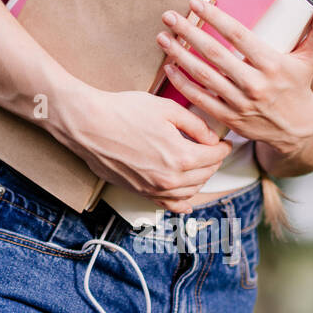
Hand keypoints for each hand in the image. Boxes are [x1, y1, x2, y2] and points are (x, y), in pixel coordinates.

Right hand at [52, 86, 234, 213]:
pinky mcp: (139, 191)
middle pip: (205, 174)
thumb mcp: (166, 108)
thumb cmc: (122, 111)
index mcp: (182, 157)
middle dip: (212, 161)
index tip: (224, 141)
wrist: (88, 124)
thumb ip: (195, 125)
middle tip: (212, 150)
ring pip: (190, 191)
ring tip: (199, 166)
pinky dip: (181, 203)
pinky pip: (168, 205)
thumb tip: (211, 138)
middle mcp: (170, 179)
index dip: (223, 146)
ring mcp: (153, 188)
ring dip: (200, 179)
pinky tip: (186, 202)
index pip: (215, 156)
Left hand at [158, 0, 312, 158]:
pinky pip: (200, 98)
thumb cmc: (299, 87)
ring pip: (204, 76)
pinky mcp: (228, 117)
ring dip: (179, 56)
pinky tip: (169, 67)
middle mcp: (255, 83)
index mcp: (273, 65)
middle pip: (215, 54)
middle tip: (169, 17)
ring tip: (162, 38)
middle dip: (189, 33)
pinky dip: (182, 83)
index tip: (196, 3)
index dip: (216, 18)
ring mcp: (240, 102)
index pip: (239, 36)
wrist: (297, 130)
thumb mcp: (311, 59)